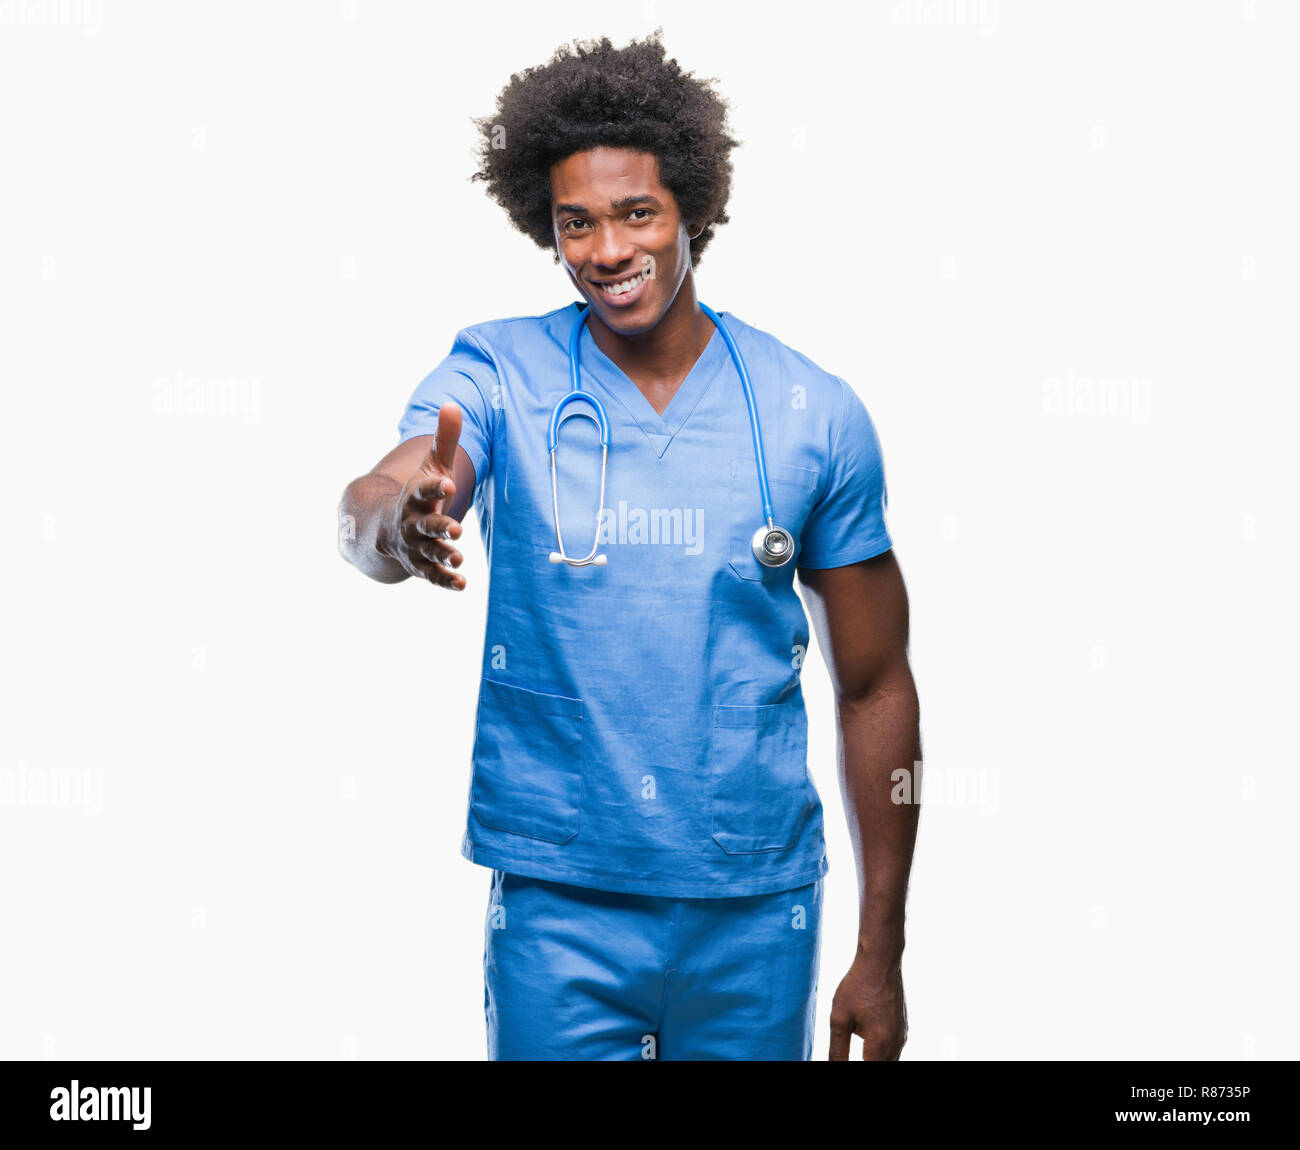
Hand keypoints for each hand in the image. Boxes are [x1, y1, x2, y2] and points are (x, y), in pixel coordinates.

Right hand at [386, 403, 468, 588]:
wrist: (385, 529)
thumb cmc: (418, 494)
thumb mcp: (431, 466)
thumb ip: (444, 440)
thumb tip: (453, 404)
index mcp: (415, 497)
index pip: (423, 489)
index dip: (435, 486)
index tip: (448, 482)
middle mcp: (412, 523)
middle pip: (425, 525)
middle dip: (440, 527)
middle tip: (456, 530)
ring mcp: (416, 546)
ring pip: (429, 552)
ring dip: (443, 555)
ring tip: (458, 558)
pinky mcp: (422, 566)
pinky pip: (433, 576)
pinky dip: (445, 580)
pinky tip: (461, 583)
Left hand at [827, 950, 906, 1059]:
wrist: (881, 961)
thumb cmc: (857, 986)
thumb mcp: (840, 1018)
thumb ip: (837, 1050)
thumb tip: (832, 1067)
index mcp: (880, 1043)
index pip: (868, 1070)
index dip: (852, 1069)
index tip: (841, 1060)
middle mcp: (896, 1043)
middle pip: (881, 1067)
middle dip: (865, 1064)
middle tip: (845, 1056)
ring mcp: (902, 1037)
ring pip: (890, 1062)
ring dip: (873, 1061)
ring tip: (859, 1052)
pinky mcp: (903, 1030)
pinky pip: (893, 1052)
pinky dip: (881, 1056)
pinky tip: (868, 1050)